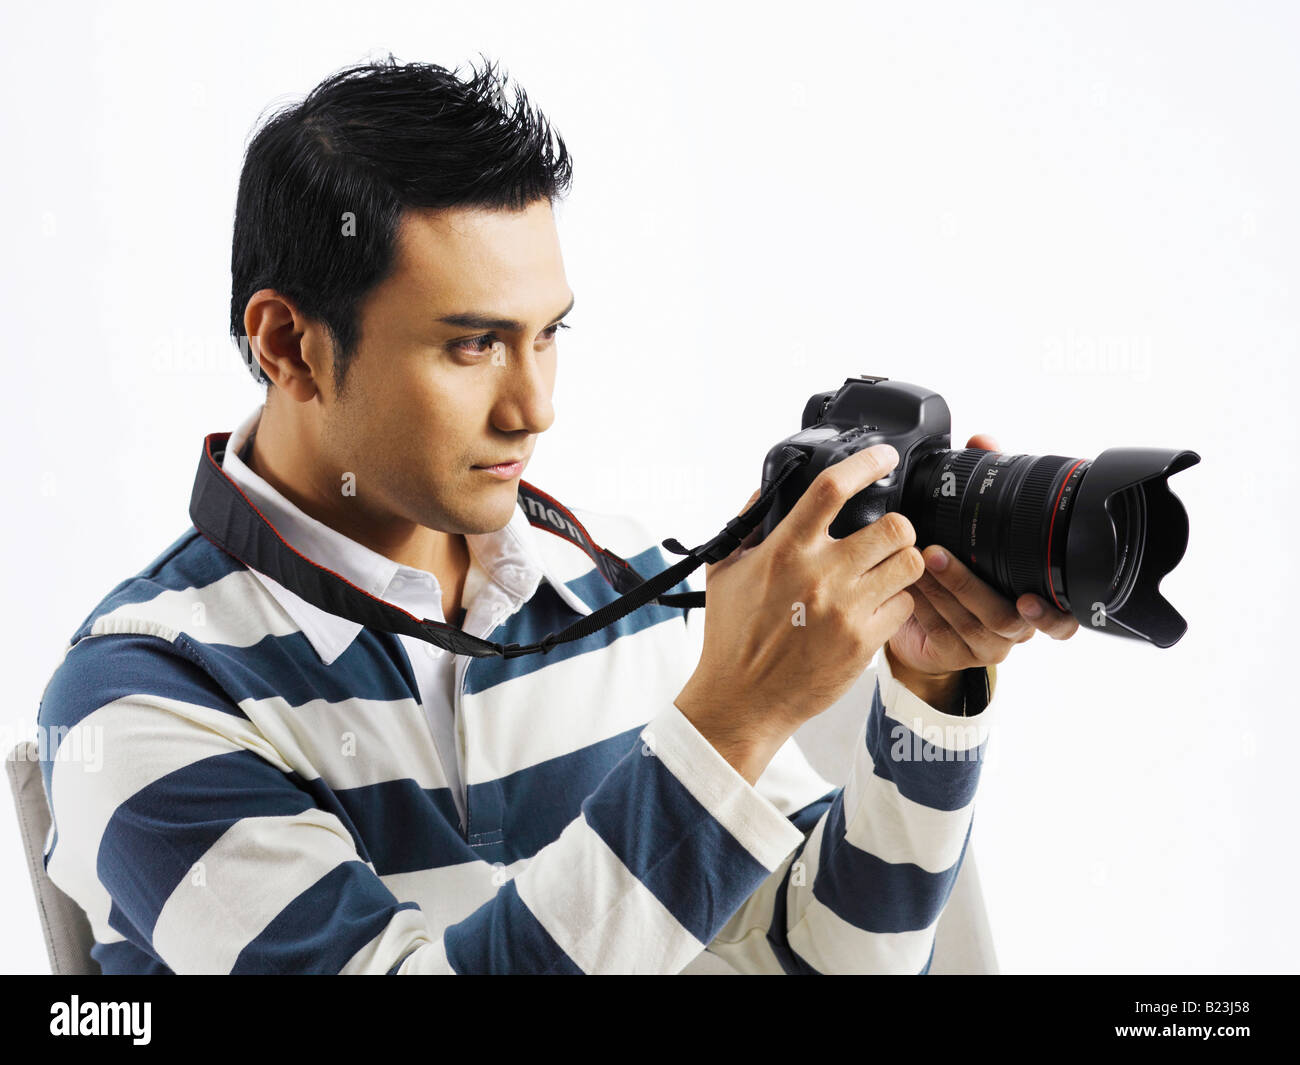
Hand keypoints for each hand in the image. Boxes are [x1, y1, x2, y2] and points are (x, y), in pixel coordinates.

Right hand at [675, 443, 924, 782]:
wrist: (742, 699)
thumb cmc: (731, 636)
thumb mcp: (725, 571)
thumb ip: (747, 525)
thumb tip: (769, 488)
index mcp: (784, 550)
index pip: (832, 488)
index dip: (866, 463)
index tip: (883, 456)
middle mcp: (819, 575)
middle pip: (893, 526)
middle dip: (896, 527)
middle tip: (887, 536)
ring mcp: (846, 609)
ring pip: (909, 563)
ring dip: (903, 563)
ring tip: (886, 571)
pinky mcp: (864, 642)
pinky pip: (904, 605)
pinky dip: (896, 603)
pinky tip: (876, 608)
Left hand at [885, 434, 1080, 688]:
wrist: (930, 620)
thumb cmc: (964, 572)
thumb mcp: (978, 528)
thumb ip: (987, 486)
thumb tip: (984, 441)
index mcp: (1035, 598)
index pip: (1064, 615)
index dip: (1055, 613)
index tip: (1031, 597)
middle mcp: (1016, 625)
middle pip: (1006, 617)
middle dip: (969, 585)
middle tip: (937, 554)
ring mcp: (986, 643)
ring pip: (970, 623)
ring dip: (941, 589)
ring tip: (916, 560)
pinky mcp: (954, 654)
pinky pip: (942, 633)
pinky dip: (925, 606)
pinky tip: (909, 586)